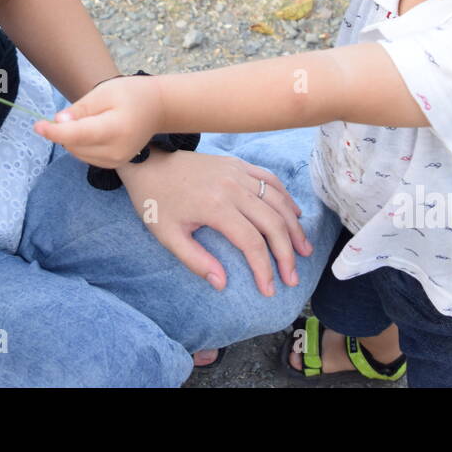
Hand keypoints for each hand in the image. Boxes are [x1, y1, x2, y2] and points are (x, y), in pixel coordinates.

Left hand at [32, 75, 161, 167]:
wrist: (157, 109)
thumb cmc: (131, 94)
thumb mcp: (105, 92)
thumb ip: (81, 109)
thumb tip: (58, 122)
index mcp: (115, 130)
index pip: (78, 135)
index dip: (54, 132)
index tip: (37, 125)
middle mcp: (115, 151)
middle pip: (74, 144)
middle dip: (64, 130)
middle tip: (78, 111)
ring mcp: (115, 161)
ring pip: (76, 152)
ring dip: (72, 137)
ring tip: (93, 118)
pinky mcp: (113, 165)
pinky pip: (84, 155)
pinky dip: (80, 143)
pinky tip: (93, 130)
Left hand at [119, 149, 314, 296]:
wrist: (148, 162)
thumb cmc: (155, 201)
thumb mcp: (168, 236)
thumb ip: (196, 261)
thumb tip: (222, 284)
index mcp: (215, 206)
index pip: (252, 242)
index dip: (264, 268)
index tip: (269, 290)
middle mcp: (233, 187)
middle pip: (273, 223)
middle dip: (286, 253)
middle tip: (292, 277)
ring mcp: (238, 172)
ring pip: (278, 201)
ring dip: (294, 227)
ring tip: (303, 250)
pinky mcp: (238, 164)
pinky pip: (271, 180)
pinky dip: (286, 198)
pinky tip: (294, 215)